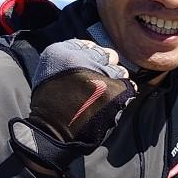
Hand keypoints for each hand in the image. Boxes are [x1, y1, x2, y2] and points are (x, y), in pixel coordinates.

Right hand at [9, 39, 135, 175]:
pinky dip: (124, 92)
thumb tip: (89, 53)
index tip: (92, 64)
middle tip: (100, 80)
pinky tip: (115, 99)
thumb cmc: (50, 105)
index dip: (92, 56)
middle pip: (106, 54)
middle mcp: (80, 59)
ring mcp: (98, 74)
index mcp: (60, 52)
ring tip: (106, 92)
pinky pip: (128, 86)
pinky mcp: (113, 90)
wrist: (52, 132)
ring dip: (116, 79)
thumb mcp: (49, 74)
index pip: (87, 45)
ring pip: (119, 69)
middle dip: (106, 66)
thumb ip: (68, 60)